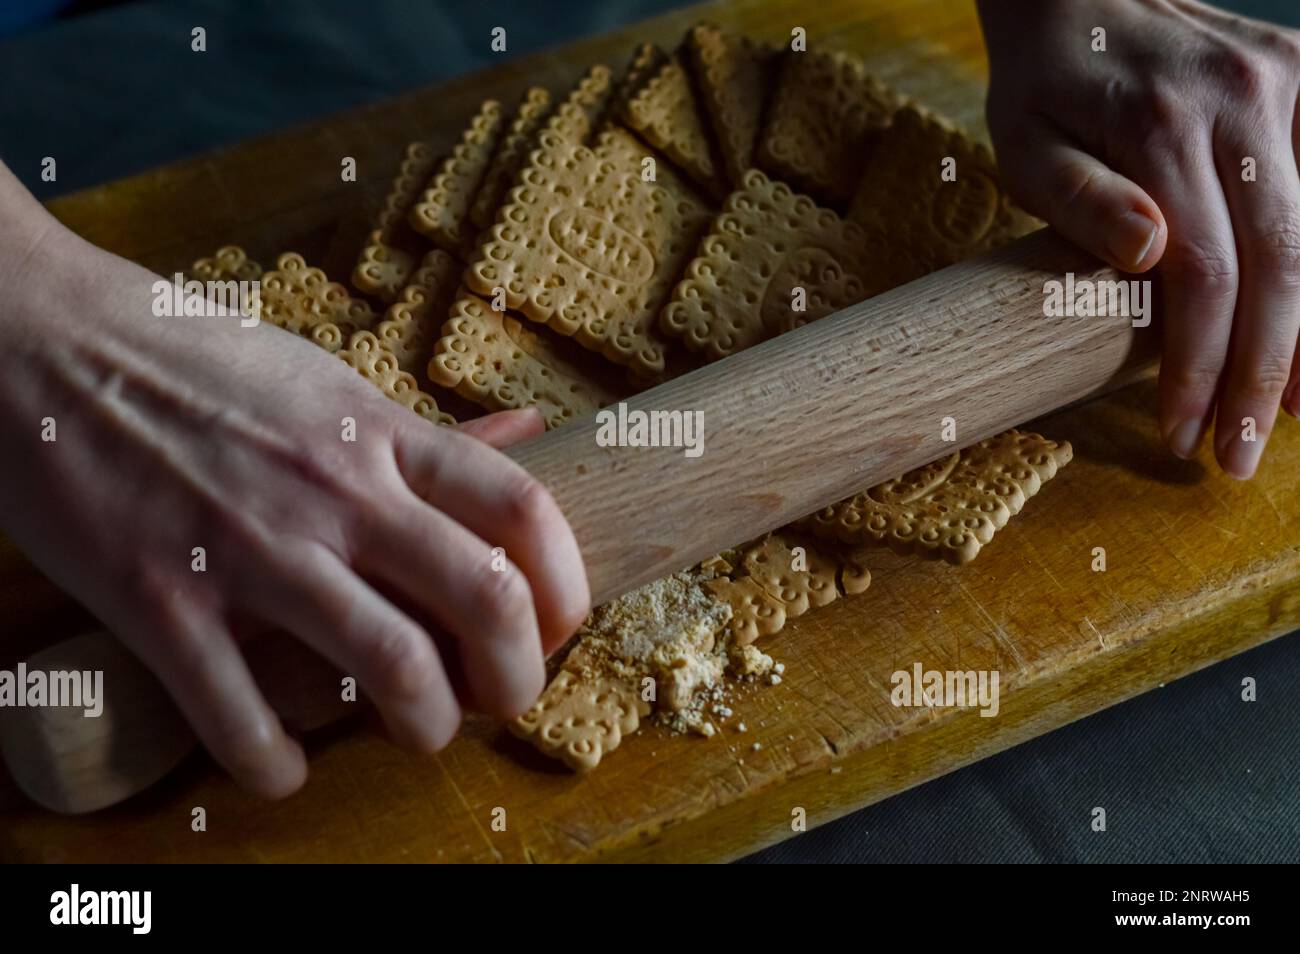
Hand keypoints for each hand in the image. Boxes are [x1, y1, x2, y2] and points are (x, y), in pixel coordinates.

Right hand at [0, 166, 588, 797]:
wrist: (39, 342)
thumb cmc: (191, 360)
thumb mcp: (325, 379)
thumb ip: (423, 431)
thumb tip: (528, 437)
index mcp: (377, 432)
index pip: (522, 509)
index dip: (566, 584)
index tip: (559, 624)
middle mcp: (334, 491)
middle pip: (484, 599)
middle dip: (518, 674)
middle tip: (503, 700)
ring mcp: (251, 549)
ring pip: (394, 667)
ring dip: (426, 725)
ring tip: (419, 729)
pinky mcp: (162, 602)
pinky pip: (246, 717)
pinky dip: (279, 764)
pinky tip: (284, 765)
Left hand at [979, 0, 1299, 477]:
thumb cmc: (1043, 84)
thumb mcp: (1024, 142)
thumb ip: (1080, 199)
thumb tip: (1149, 253)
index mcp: (1164, 130)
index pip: (1204, 276)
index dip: (1199, 366)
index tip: (1182, 434)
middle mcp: (1244, 106)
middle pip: (1280, 267)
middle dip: (1262, 375)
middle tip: (1240, 457)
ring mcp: (1286, 88)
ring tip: (1288, 413)